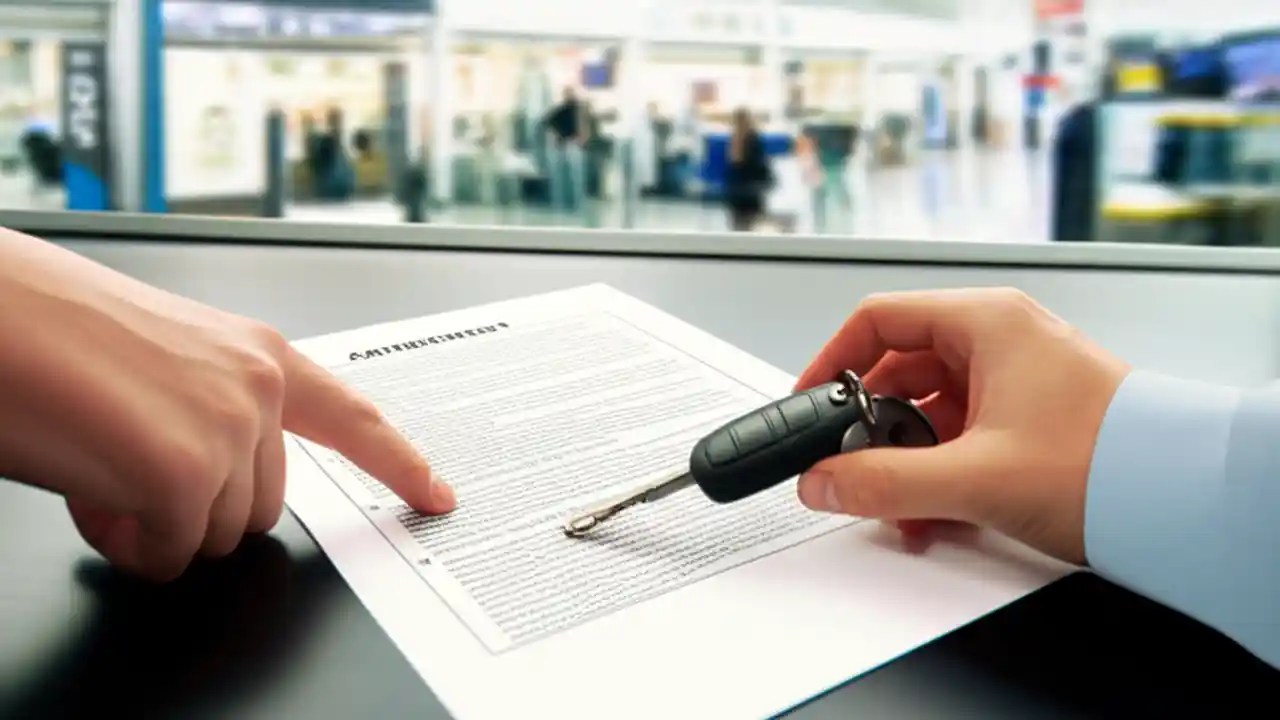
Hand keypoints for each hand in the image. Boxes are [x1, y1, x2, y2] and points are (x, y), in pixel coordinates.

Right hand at [0, 229, 454, 581]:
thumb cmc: (49, 333)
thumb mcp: (165, 367)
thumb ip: (217, 417)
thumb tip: (213, 489)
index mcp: (258, 356)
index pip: (351, 418)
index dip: (398, 462)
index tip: (437, 493)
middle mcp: (258, 389)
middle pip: (260, 509)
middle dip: (192, 508)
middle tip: (122, 460)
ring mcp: (230, 430)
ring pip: (213, 538)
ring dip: (153, 524)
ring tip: (98, 459)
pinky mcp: (185, 473)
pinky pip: (165, 555)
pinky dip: (123, 541)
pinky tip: (86, 483)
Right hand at [793, 288, 1129, 563]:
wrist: (1186, 499)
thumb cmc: (1106, 461)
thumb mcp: (972, 476)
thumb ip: (882, 483)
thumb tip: (821, 481)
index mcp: (985, 323)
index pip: (878, 320)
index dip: (833, 361)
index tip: (811, 403)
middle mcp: (1000, 340)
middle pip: (902, 370)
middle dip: (872, 427)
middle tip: (852, 465)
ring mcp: (1018, 379)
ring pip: (931, 409)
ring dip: (906, 459)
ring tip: (902, 505)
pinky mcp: (1031, 417)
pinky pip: (962, 435)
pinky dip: (939, 471)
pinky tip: (935, 515)